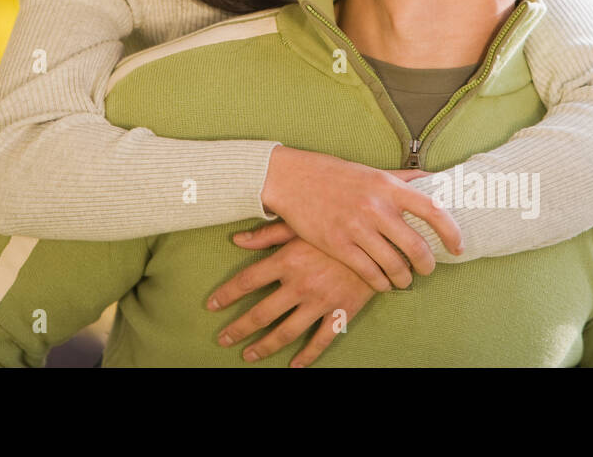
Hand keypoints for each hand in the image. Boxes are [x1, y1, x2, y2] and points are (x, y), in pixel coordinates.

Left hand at [207, 230, 375, 366]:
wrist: (381, 237)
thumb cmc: (337, 226)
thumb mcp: (301, 224)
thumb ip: (267, 234)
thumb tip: (236, 240)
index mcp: (287, 260)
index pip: (247, 281)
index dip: (226, 294)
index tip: (211, 305)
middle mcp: (300, 284)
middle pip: (261, 313)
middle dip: (238, 329)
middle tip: (223, 339)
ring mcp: (321, 302)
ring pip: (286, 332)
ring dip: (265, 347)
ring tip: (248, 355)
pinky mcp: (341, 312)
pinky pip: (321, 341)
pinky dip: (307, 356)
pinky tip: (293, 366)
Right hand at [261, 146, 461, 290]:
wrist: (291, 179)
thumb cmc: (334, 174)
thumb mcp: (371, 172)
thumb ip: (403, 179)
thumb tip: (435, 180)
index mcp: (387, 186)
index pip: (432, 210)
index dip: (451, 231)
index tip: (457, 246)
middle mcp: (375, 207)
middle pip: (416, 246)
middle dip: (427, 265)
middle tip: (427, 270)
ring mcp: (356, 227)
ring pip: (394, 265)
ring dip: (404, 278)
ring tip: (404, 280)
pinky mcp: (337, 245)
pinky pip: (369, 273)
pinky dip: (381, 282)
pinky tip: (382, 283)